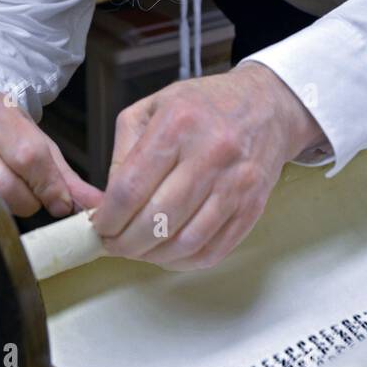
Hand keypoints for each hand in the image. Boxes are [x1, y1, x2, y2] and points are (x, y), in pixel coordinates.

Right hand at [0, 89, 102, 218]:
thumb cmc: (4, 131)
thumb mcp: (39, 142)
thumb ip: (66, 177)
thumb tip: (96, 204)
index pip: (28, 156)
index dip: (49, 186)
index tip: (61, 203)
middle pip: (5, 183)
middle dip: (31, 199)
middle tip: (37, 196)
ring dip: (12, 205)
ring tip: (14, 190)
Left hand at [91, 62, 322, 270]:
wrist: (267, 105)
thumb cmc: (205, 105)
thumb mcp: (152, 108)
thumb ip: (123, 153)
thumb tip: (103, 203)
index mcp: (178, 124)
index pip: (131, 187)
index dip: (108, 217)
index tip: (99, 226)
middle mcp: (210, 153)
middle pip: (156, 219)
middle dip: (125, 243)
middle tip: (113, 245)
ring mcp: (235, 182)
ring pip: (185, 241)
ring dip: (154, 255)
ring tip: (139, 250)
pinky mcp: (252, 205)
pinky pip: (214, 248)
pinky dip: (185, 261)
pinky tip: (170, 253)